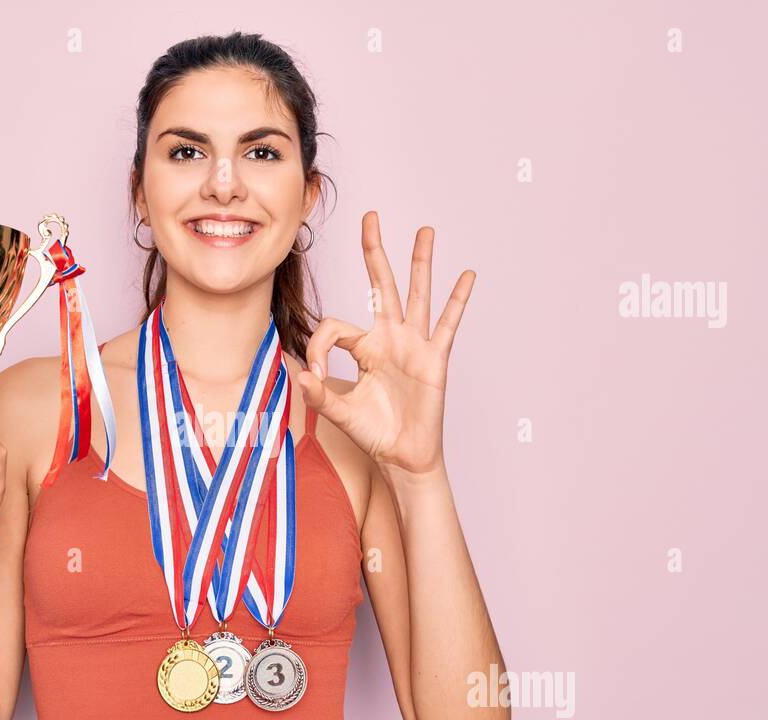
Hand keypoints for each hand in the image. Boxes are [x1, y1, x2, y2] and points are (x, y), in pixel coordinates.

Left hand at [298, 210, 474, 477]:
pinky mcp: (434, 358)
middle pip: (380, 285)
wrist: (402, 456)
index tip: (314, 377)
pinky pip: (447, 325)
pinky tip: (467, 275)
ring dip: (420, 262)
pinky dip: (457, 301)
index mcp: (362, 347)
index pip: (334, 327)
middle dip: (374, 251)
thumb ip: (320, 395)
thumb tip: (299, 376)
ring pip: (416, 294)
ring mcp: (413, 344)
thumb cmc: (373, 432)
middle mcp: (388, 338)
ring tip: (425, 230)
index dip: (317, 348)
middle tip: (370, 216)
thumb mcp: (339, 413)